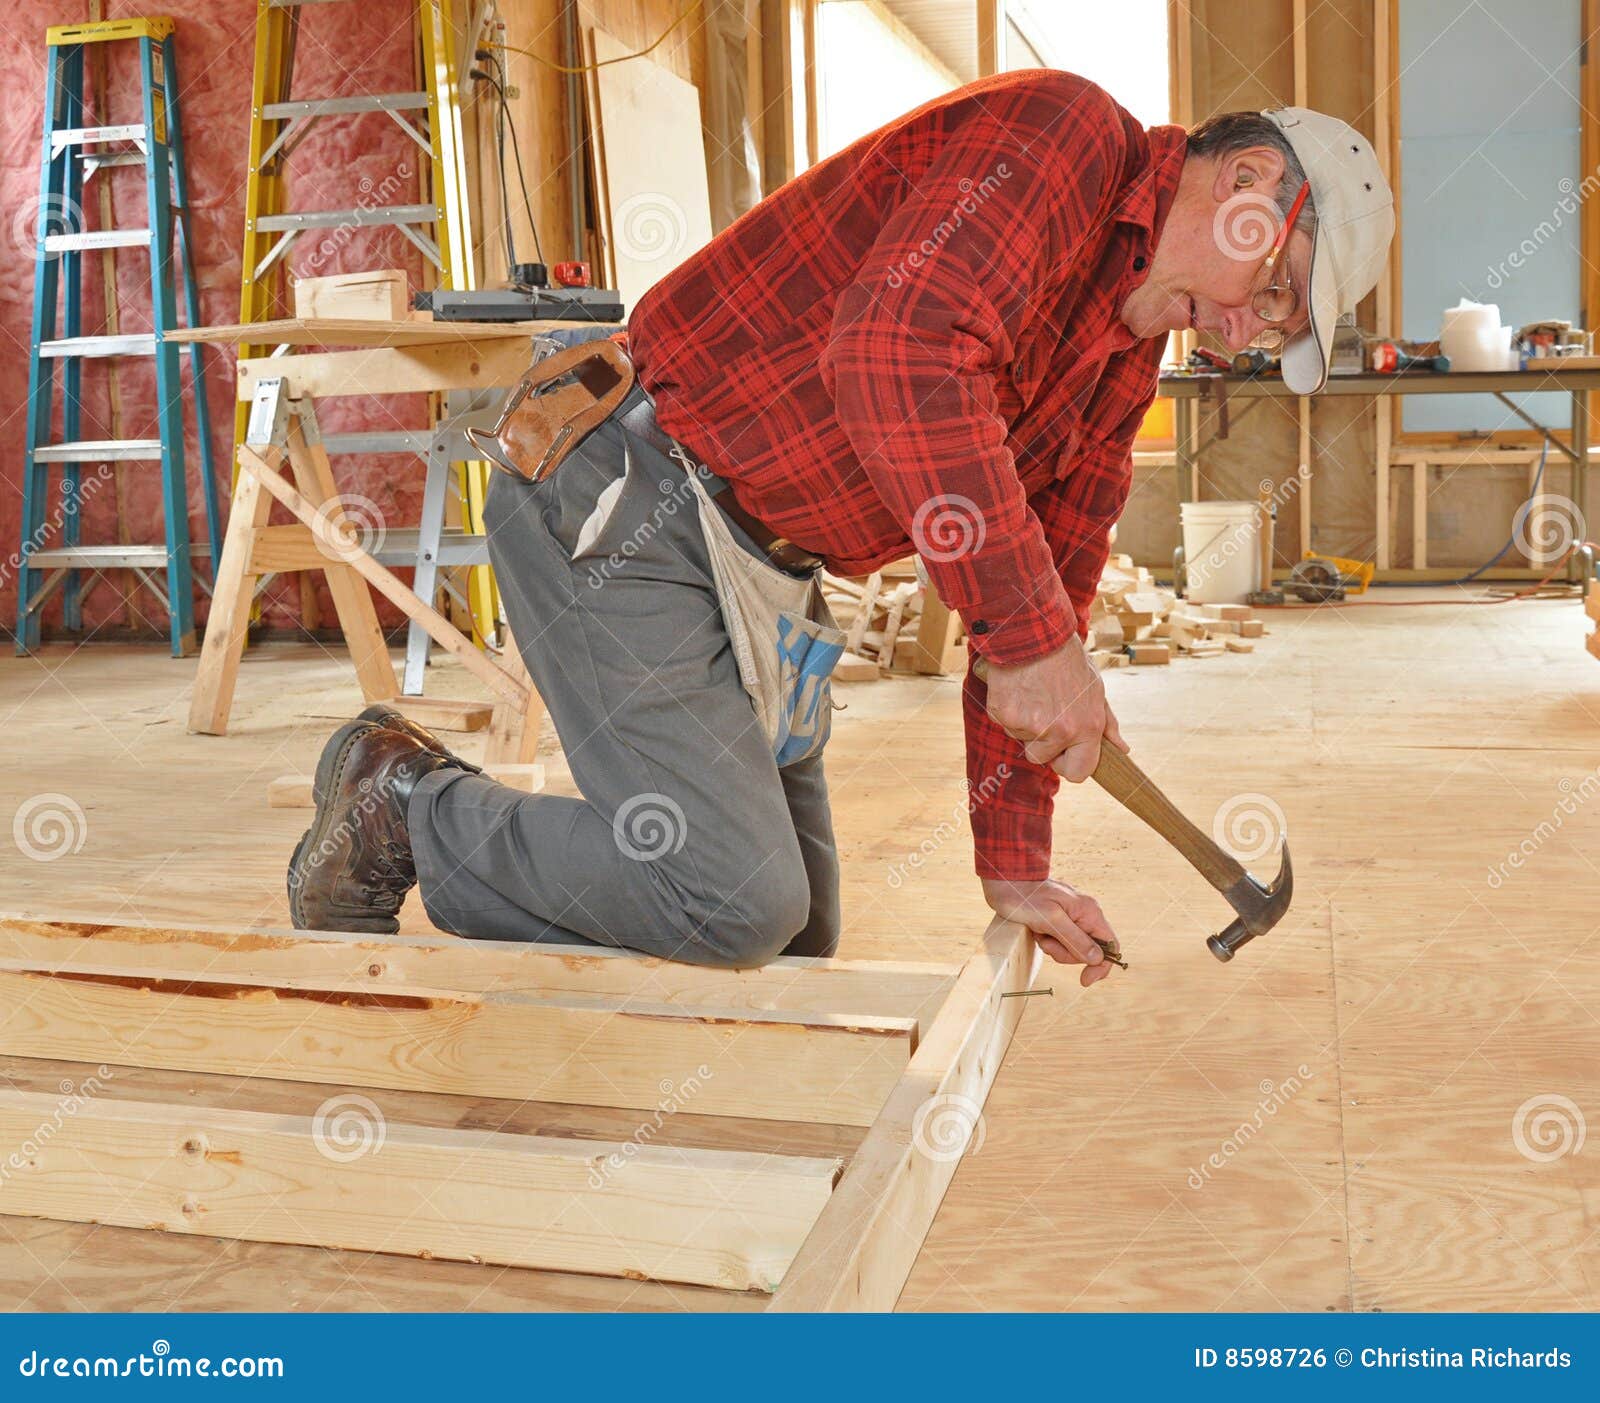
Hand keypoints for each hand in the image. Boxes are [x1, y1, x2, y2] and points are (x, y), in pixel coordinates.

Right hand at [980, 636, 1127, 782]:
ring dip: (1023, 721)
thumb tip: (1122, 748)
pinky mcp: (1005, 715)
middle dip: (1040, 743)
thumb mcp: (1095, 688)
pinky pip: (1003, 723)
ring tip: (1032, 691)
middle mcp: (1060, 731)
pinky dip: (1007, 708)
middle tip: (1041, 713)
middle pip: (1042, 759)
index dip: (1068, 763)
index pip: (1079, 772)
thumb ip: (1107, 723)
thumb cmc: (1067, 659)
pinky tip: (1017, 687)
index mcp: (1087, 727)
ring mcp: (1030, 725)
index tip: (1061, 751)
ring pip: (1021, 738)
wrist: (1034, 632)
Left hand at [981, 876, 1120, 986]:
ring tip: (1040, 932)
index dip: (1102, 965)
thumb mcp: (1052, 920)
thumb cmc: (1027, 897)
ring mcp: (1072, 918)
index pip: (1110, 945)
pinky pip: (1060, 942)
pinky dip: (1048, 942)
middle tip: (1047, 941)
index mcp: (1090, 912)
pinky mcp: (1059, 922)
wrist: (1006, 882)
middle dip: (1066, 952)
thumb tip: (1098, 958)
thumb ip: (1076, 939)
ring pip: (1073, 949)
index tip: (1085, 980)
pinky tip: (1037, 931)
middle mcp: (1085, 915)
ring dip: (1054, 947)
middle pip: (1089, 951)